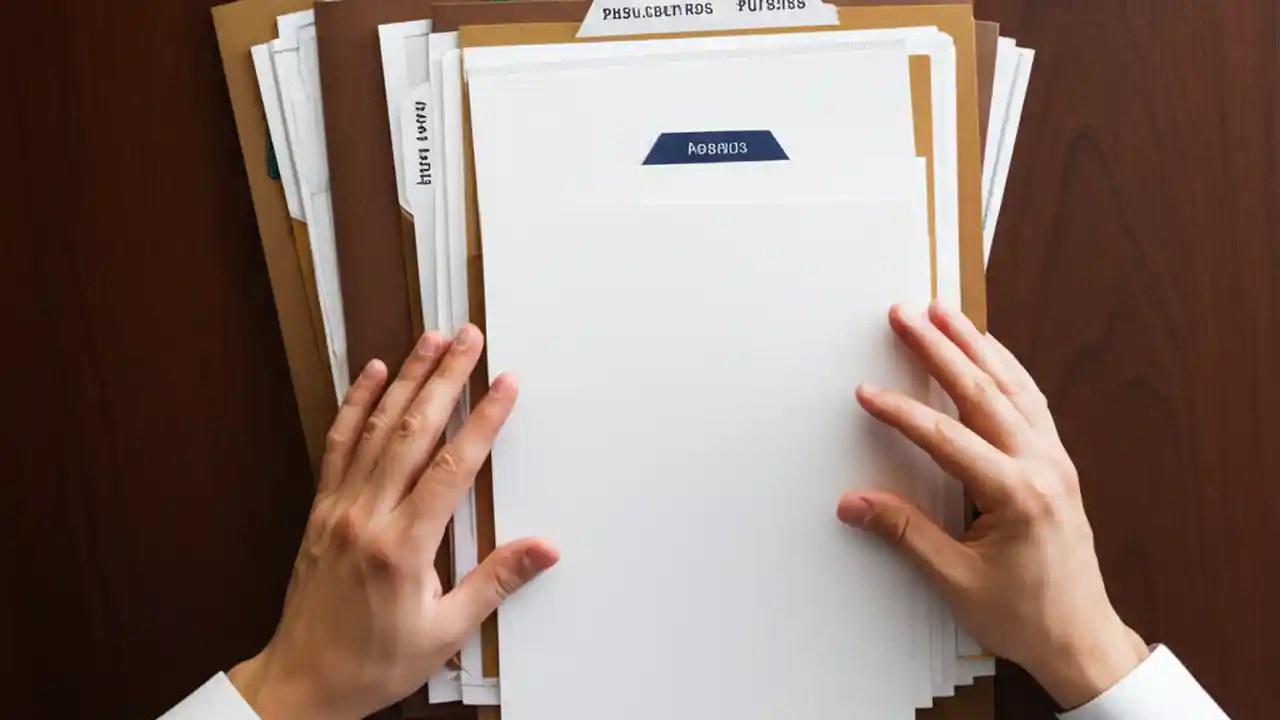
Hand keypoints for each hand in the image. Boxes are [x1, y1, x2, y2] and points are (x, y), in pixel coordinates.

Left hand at [229, 325, 558, 719]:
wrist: (303, 682)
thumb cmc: (373, 661)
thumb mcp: (446, 631)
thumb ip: (496, 582)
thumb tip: (544, 549)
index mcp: (402, 546)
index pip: (452, 466)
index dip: (483, 420)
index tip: (505, 385)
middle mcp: (367, 515)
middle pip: (413, 430)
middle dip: (446, 378)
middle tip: (468, 339)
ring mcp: (339, 507)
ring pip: (376, 428)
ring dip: (406, 380)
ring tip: (430, 341)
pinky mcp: (320, 509)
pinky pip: (338, 444)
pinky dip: (355, 405)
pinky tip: (371, 375)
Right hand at [837, 303, 1147, 709]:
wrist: (1082, 641)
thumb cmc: (1026, 617)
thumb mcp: (955, 580)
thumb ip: (904, 533)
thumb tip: (855, 504)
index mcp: (1017, 494)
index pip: (947, 438)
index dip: (901, 412)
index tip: (867, 392)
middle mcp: (1043, 467)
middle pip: (983, 392)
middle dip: (940, 349)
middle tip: (906, 314)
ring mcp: (1056, 462)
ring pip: (1013, 387)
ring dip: (976, 346)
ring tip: (944, 313)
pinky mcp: (1058, 466)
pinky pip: (1031, 402)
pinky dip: (1007, 370)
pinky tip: (990, 354)